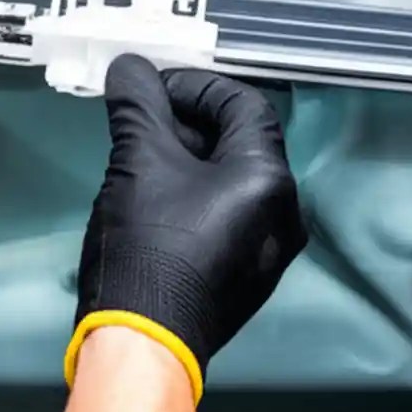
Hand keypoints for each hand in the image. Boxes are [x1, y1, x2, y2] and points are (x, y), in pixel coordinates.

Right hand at [67, 55, 304, 404]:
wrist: (142, 342)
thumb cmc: (148, 248)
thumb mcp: (137, 162)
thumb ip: (137, 106)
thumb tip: (130, 69)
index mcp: (269, 179)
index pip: (243, 103)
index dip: (195, 85)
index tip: (151, 91)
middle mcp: (282, 214)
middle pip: (239, 142)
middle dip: (186, 122)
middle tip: (139, 122)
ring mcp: (264, 252)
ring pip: (229, 182)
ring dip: (185, 159)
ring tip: (137, 159)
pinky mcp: (241, 279)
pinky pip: (223, 217)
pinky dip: (191, 196)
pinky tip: (151, 202)